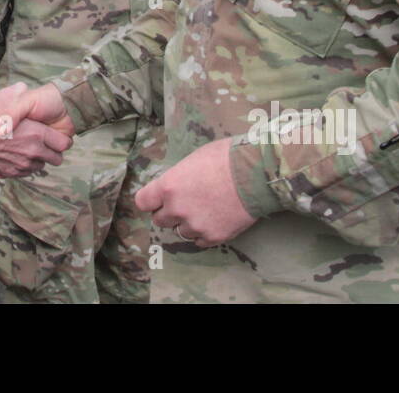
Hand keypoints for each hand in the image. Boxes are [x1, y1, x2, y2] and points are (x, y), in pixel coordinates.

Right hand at [0, 82, 72, 177]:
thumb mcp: (4, 99)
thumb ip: (17, 92)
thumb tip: (23, 86)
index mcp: (37, 134)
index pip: (64, 144)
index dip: (61, 140)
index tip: (55, 136)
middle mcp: (34, 151)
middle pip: (56, 159)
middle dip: (52, 152)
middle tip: (44, 144)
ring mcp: (23, 164)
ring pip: (41, 166)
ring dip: (37, 159)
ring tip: (27, 148)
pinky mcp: (12, 173)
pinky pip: (26, 172)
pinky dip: (24, 166)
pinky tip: (16, 156)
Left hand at [134, 138, 256, 246]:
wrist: (256, 174)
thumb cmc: (225, 157)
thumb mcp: (193, 159)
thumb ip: (178, 176)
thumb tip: (175, 184)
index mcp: (168, 187)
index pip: (142, 202)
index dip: (150, 200)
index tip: (158, 199)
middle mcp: (177, 209)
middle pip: (160, 220)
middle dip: (169, 212)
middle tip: (186, 203)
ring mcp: (195, 226)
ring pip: (180, 232)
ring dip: (187, 223)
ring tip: (204, 210)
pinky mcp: (213, 237)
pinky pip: (199, 241)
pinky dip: (204, 232)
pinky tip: (215, 219)